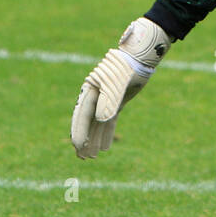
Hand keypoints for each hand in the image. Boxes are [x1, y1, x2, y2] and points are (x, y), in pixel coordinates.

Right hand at [70, 17, 169, 158]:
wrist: (139, 58)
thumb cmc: (126, 68)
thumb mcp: (117, 83)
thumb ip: (109, 100)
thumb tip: (100, 119)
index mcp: (90, 91)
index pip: (82, 115)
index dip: (79, 131)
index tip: (77, 146)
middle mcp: (94, 97)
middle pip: (86, 122)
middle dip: (84, 140)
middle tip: (82, 158)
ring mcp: (105, 100)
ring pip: (97, 124)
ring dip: (94, 140)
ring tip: (92, 157)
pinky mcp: (115, 102)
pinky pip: (109, 121)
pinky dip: (107, 133)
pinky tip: (105, 146)